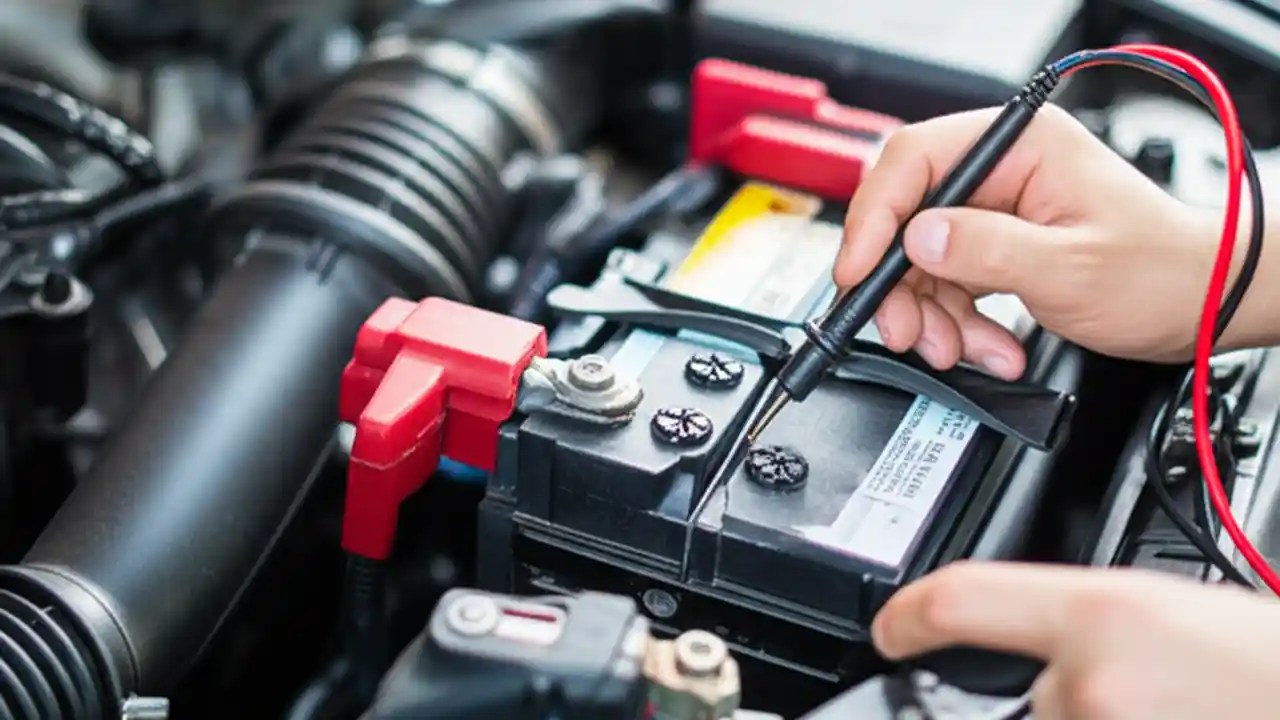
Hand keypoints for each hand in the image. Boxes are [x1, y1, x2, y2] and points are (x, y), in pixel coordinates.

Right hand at [836, 104, 1230, 379]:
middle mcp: (1000, 172)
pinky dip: (957, 325)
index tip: (858, 271)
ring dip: (932, 317)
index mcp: (1021, 147)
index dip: (875, 217)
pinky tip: (986, 348)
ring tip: (961, 351)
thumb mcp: (1069, 267)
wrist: (1200, 305)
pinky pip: (947, 285)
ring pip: (921, 262)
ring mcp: (995, 211)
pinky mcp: (994, 248)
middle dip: (902, 286)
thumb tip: (919, 237)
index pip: (914, 162)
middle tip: (906, 333)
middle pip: (908, 219)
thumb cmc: (1161, 273)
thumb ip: (987, 250)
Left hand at [871, 561, 1279, 718]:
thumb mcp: (1167, 613)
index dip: (909, 615)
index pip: (962, 599)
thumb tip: (1039, 645)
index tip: (888, 629)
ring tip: (1167, 709)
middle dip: (1061, 699)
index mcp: (1103, 616)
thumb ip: (1087, 622)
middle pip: (1025, 696)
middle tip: (1139, 691)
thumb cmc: (1268, 668)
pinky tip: (1165, 717)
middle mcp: (1089, 686)